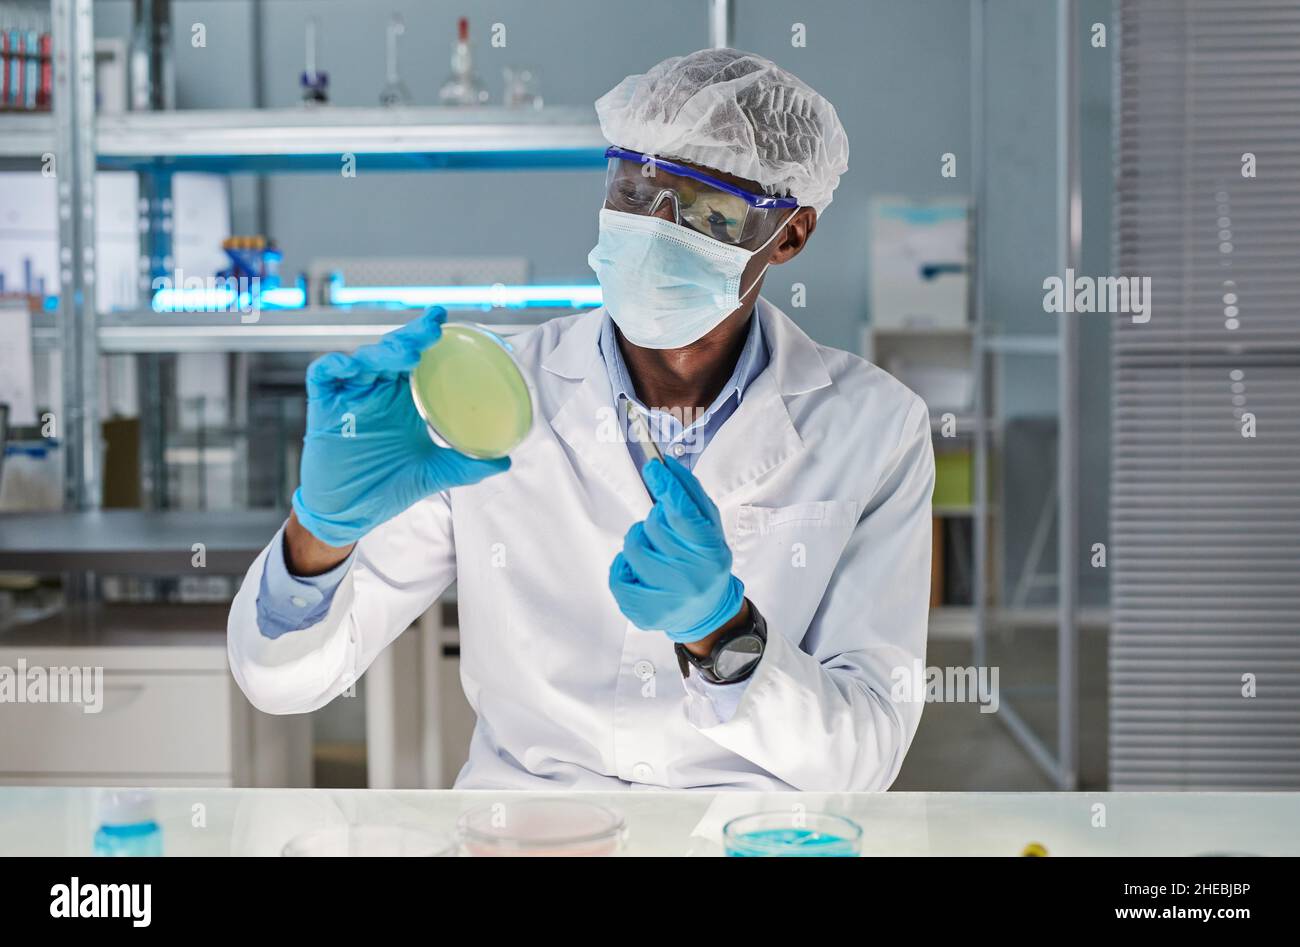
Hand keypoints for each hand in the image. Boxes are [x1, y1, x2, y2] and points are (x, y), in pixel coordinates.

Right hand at [292, 308, 510, 546]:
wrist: (348, 514)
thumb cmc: (385, 487)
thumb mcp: (431, 473)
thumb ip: (465, 466)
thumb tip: (504, 461)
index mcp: (402, 399)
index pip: (416, 358)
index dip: (425, 335)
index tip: (442, 317)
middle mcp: (376, 391)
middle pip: (391, 351)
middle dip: (410, 337)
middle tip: (432, 329)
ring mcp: (349, 396)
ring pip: (363, 358)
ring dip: (383, 352)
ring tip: (407, 353)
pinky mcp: (324, 407)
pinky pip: (324, 374)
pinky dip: (337, 364)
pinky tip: (354, 364)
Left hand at [609, 456, 744, 643]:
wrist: (706, 612)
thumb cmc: (706, 562)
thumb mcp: (710, 528)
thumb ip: (691, 495)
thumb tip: (668, 464)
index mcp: (711, 554)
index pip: (683, 514)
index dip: (666, 486)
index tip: (654, 468)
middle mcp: (690, 578)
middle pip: (655, 526)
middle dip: (655, 519)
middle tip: (664, 528)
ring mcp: (666, 599)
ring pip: (633, 546)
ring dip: (639, 540)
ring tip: (655, 551)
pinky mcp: (643, 612)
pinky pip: (617, 573)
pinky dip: (624, 565)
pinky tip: (640, 569)